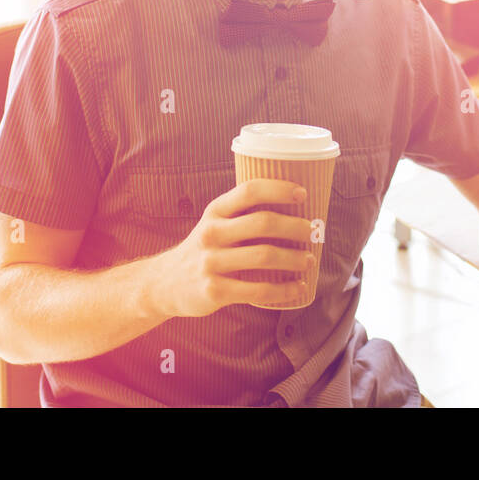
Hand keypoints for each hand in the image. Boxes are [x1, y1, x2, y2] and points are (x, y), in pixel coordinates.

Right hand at [154, 179, 315, 317]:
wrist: (165, 283)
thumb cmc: (204, 249)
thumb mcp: (215, 223)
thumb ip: (243, 215)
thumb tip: (294, 208)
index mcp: (215, 211)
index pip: (250, 190)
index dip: (279, 189)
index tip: (303, 193)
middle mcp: (212, 233)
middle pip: (262, 223)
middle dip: (295, 226)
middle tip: (313, 231)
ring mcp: (211, 262)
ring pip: (264, 256)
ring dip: (294, 258)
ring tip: (309, 260)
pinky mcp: (215, 290)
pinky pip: (258, 289)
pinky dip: (284, 289)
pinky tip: (298, 287)